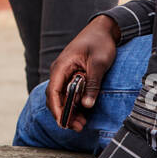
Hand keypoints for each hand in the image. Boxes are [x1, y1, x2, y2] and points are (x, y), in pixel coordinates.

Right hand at [46, 14, 118, 129]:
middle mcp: (60, 71)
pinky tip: (83, 114)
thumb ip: (93, 84)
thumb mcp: (99, 63)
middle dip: (64, 114)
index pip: (53, 91)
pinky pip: (69, 93)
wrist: (103, 29)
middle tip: (77, 128)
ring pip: (62, 97)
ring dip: (69, 111)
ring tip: (82, 124)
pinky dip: (74, 104)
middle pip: (55, 97)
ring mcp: (65, 74)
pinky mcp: (72, 76)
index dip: (57, 109)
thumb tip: (86, 105)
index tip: (63, 123)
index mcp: (61, 66)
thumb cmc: (100, 42)